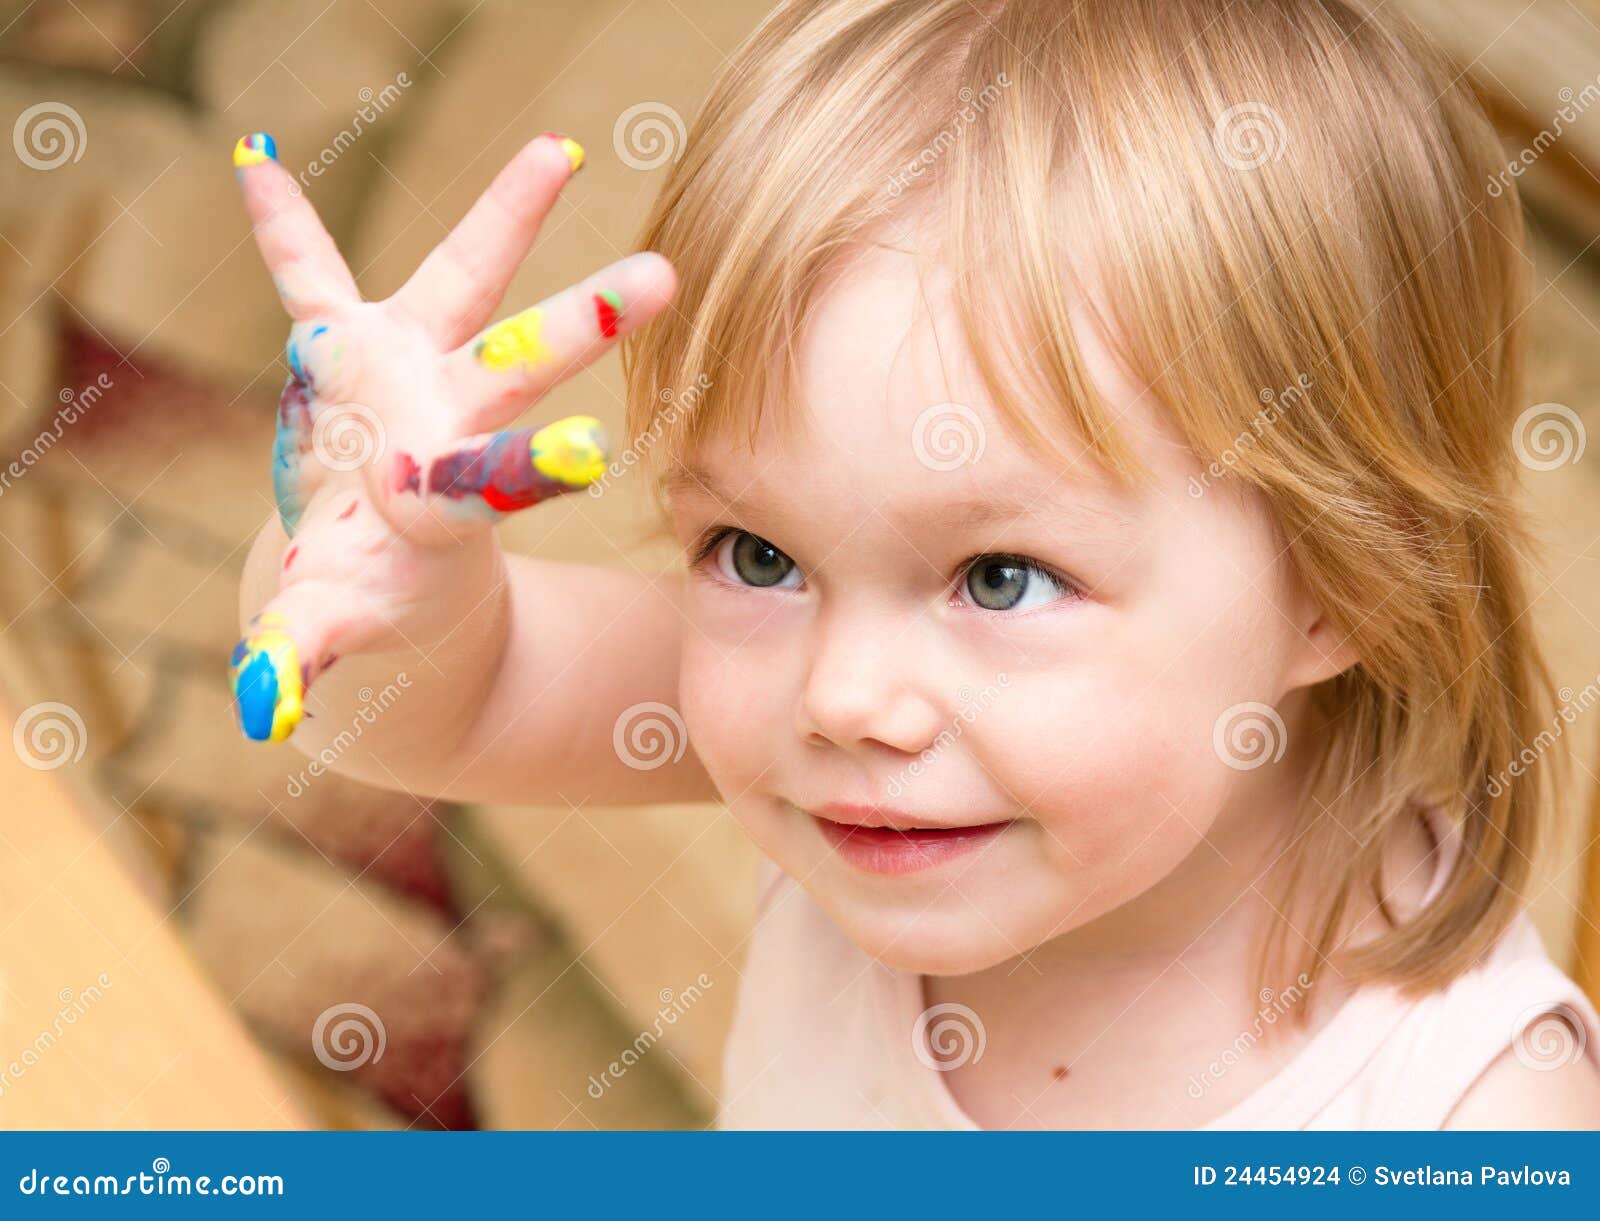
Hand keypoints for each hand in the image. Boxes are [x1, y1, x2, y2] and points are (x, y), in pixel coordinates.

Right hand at [227, 131, 674, 741]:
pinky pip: (309, 275)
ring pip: (460, 283)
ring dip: (505, 215)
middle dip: (583, 322)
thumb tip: (264, 709)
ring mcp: (404, 374)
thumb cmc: (366, 600)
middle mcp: (442, 422)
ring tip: (563, 144)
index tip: (595, 452)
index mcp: (442, 502)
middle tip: (663, 275)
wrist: (373, 562)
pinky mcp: (352, 346)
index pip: (496, 483)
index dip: (533, 471)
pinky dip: (283, 228)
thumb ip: (298, 655)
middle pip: (518, 363)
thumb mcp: (329, 629)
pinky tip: (258, 158)